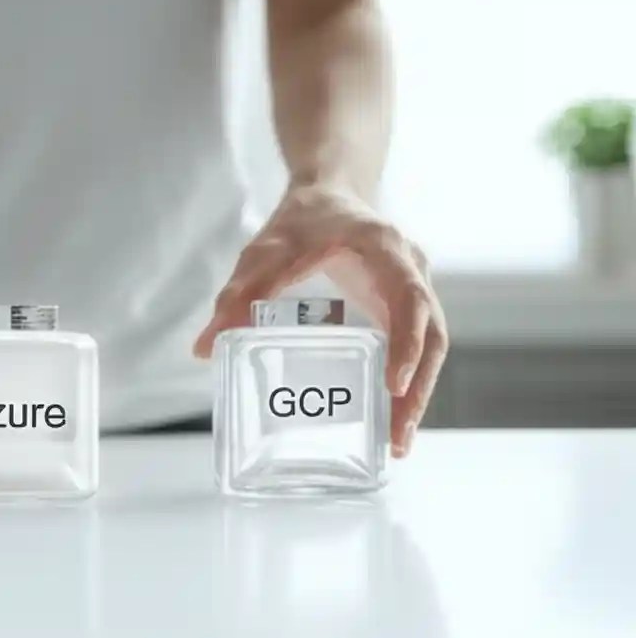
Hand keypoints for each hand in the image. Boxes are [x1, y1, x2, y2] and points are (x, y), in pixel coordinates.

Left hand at [193, 185, 447, 457]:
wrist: (330, 194)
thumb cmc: (301, 222)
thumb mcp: (264, 252)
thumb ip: (237, 295)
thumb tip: (204, 349)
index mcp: (385, 248)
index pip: (410, 298)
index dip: (407, 342)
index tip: (393, 385)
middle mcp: (412, 267)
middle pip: (432, 332)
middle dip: (417, 386)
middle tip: (397, 436)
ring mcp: (416, 286)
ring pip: (433, 344)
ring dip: (417, 393)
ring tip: (396, 443)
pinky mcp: (405, 305)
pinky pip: (419, 345)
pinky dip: (409, 381)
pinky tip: (391, 418)